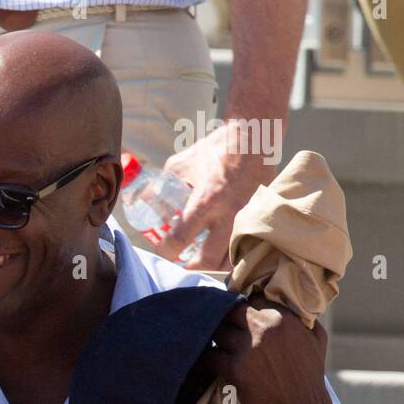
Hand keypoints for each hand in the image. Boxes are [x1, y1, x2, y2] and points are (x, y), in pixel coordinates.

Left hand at [153, 121, 276, 269]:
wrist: (254, 137)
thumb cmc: (215, 149)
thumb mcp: (181, 164)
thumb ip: (161, 183)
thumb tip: (142, 198)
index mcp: (205, 201)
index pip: (180, 239)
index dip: (167, 250)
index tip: (164, 249)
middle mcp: (228, 214)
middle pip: (208, 259)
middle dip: (193, 266)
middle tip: (184, 263)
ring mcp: (248, 217)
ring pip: (233, 258)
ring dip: (216, 264)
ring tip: (204, 259)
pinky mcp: (261, 216)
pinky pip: (249, 244)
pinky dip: (236, 252)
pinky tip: (226, 248)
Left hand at [200, 295, 334, 403]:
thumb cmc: (310, 375)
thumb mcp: (316, 340)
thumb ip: (301, 318)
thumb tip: (287, 302)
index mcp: (284, 318)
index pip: (251, 298)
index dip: (240, 304)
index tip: (232, 308)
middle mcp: (266, 328)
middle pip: (230, 311)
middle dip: (223, 316)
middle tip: (214, 321)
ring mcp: (249, 348)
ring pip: (217, 331)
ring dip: (212, 336)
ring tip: (207, 339)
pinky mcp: (235, 368)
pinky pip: (209, 355)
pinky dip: (204, 357)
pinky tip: (203, 359)